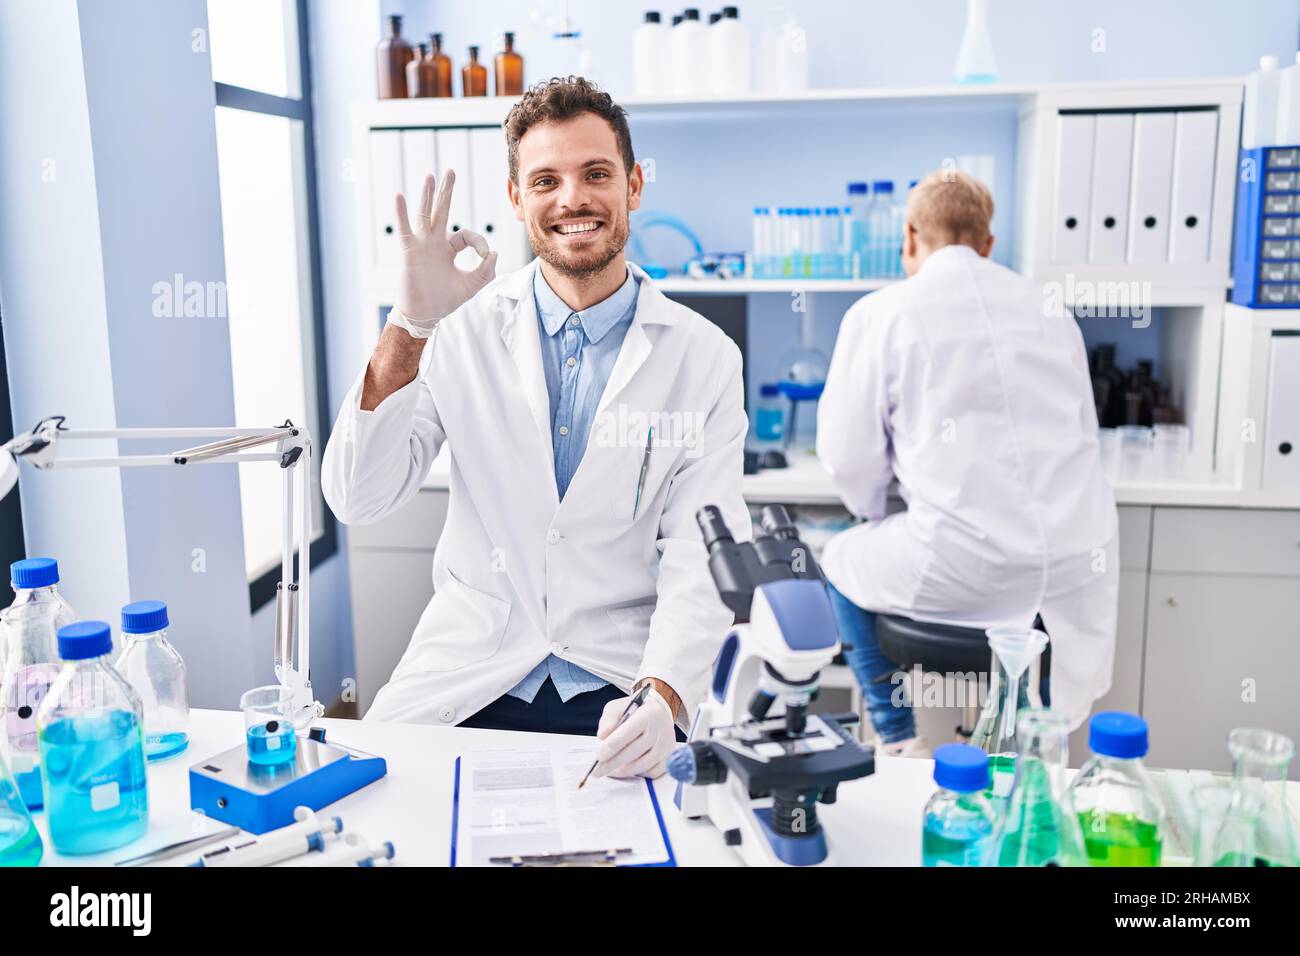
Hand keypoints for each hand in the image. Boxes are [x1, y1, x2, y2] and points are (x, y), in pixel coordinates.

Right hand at [392, 171, 497, 332]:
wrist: (424, 314)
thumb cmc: (444, 300)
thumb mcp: (471, 286)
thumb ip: (485, 272)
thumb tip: (493, 253)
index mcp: (449, 249)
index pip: (467, 235)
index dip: (479, 242)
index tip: (485, 256)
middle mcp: (435, 242)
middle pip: (442, 211)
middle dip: (447, 192)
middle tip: (451, 171)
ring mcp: (421, 244)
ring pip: (425, 215)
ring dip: (428, 196)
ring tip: (431, 176)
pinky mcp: (409, 251)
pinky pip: (404, 228)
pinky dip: (401, 212)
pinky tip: (399, 196)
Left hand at [593, 689, 675, 779]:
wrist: (659, 713)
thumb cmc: (635, 711)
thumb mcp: (619, 707)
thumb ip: (609, 719)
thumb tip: (602, 736)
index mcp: (648, 714)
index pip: (628, 732)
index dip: (613, 745)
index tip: (599, 756)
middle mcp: (660, 730)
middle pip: (635, 751)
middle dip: (613, 763)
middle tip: (598, 771)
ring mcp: (666, 745)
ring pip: (644, 764)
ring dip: (624, 771)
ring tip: (609, 772)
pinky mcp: (668, 757)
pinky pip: (652, 772)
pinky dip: (638, 774)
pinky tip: (626, 770)